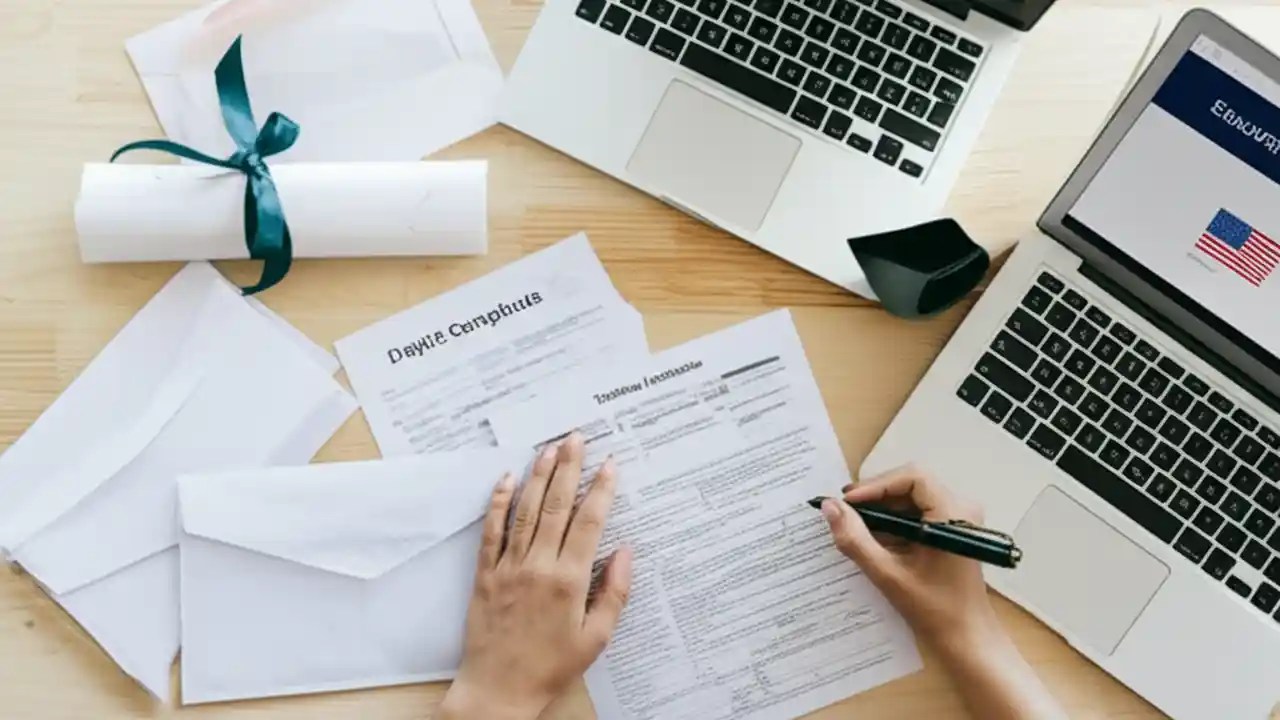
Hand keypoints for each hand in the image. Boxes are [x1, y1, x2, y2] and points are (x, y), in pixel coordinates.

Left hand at [439, 433, 633, 719]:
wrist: (499, 691)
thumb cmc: (551, 669)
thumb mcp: (595, 639)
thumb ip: (613, 593)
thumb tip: (625, 552)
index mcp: (569, 581)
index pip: (588, 523)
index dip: (601, 490)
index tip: (610, 464)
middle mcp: (538, 567)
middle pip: (556, 506)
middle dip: (568, 468)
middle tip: (576, 438)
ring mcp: (508, 568)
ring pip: (524, 511)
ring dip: (537, 477)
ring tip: (548, 449)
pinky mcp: (485, 575)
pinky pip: (491, 532)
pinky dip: (498, 503)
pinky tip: (505, 480)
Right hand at [820, 464, 997, 651]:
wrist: (966, 636)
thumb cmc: (933, 609)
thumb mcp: (888, 574)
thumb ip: (856, 539)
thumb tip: (829, 507)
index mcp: (953, 514)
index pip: (912, 477)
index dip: (876, 485)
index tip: (848, 502)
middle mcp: (961, 508)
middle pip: (911, 483)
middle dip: (875, 495)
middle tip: (844, 511)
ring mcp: (958, 517)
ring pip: (912, 496)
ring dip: (882, 508)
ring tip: (853, 523)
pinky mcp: (952, 528)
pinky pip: (918, 511)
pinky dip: (893, 519)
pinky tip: (873, 535)